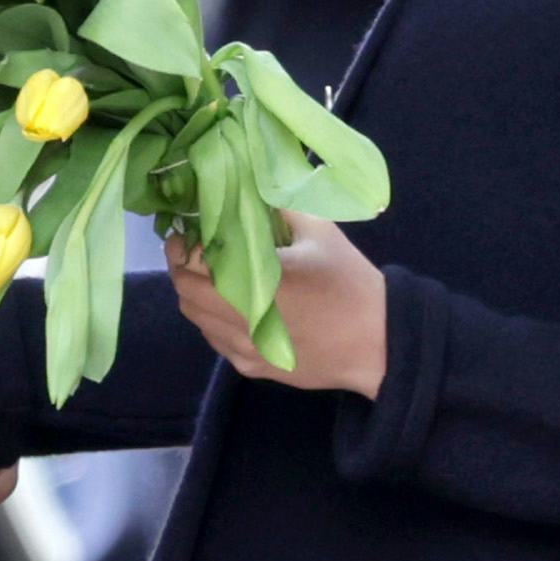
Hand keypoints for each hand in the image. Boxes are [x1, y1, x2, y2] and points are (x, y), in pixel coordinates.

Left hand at [168, 216, 387, 393]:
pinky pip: (215, 341)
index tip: (188, 231)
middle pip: (185, 291)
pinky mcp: (252, 366)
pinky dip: (212, 320)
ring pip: (195, 319)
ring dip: (194, 294)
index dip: (184, 244)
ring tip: (211, 276)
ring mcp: (244, 347)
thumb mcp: (320, 233)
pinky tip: (231, 306)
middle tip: (192, 250)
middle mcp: (241, 318)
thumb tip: (250, 194)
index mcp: (256, 280)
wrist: (378, 343)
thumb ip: (280, 210)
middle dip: (181, 267)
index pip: (194, 262)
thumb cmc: (350, 284)